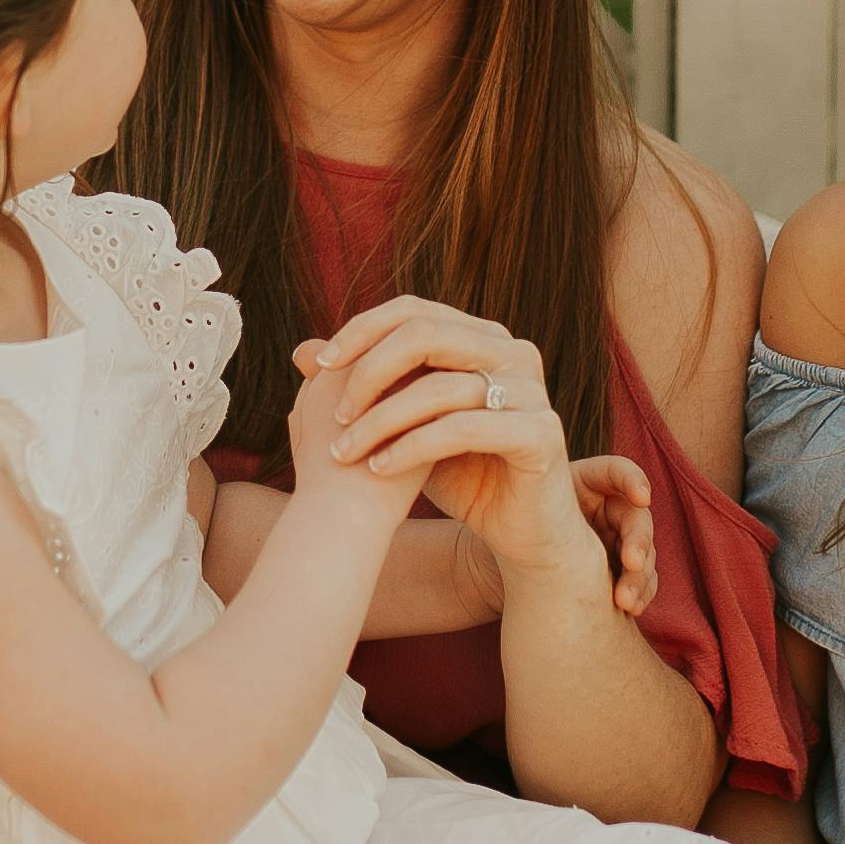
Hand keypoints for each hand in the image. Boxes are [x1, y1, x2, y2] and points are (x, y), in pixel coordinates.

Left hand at [297, 296, 582, 576]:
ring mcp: (533, 389)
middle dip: (370, 370)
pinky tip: (380, 469)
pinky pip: (465, 429)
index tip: (320, 365)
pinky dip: (414, 447)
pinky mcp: (541, 432)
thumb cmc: (461, 474)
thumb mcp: (405, 426)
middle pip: (427, 334)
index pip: (414, 311)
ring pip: (441, 386)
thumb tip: (303, 351)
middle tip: (336, 413)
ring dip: (383, 419)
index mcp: (482, 338)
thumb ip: (365, 386)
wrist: (519, 532)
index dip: (363, 330)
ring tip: (347, 451)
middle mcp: (512, 352)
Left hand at [459, 456, 658, 624]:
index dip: (634, 480)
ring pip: (644, 552)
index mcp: (585, 481)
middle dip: (639, 541)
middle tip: (630, 562)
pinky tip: (629, 607)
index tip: (640, 496)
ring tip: (625, 600)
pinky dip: (640, 593)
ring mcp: (617, 539)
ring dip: (640, 576)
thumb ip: (523, 483)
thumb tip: (524, 457)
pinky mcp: (620, 569)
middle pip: (637, 516)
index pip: (618, 471)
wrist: (494, 572)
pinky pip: (643, 579)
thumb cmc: (499, 526)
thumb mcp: (510, 498)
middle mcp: (606, 507)